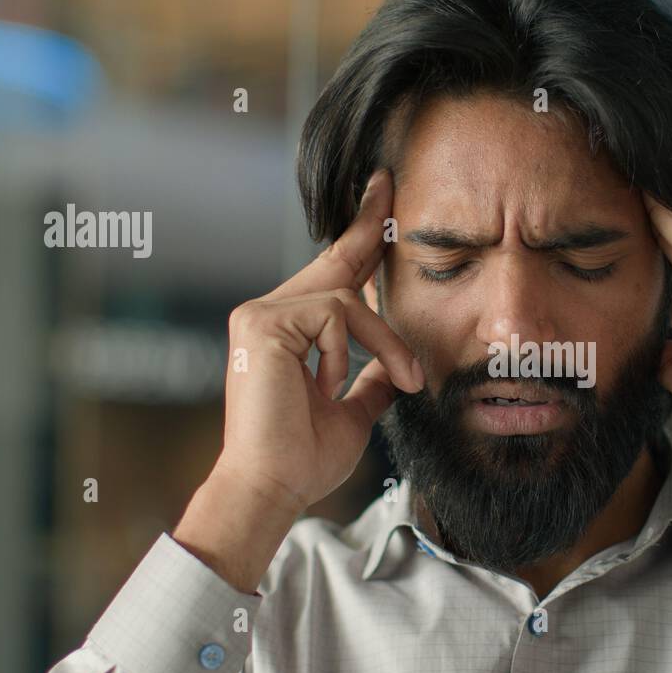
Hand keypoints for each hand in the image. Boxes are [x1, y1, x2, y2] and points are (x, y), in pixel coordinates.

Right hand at [174, 169, 422, 591]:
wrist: (272, 488)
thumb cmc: (303, 459)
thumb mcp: (352, 411)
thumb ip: (371, 381)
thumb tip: (397, 367)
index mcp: (288, 332)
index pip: (332, 279)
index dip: (360, 243)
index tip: (381, 204)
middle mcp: (268, 314)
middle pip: (333, 262)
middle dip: (367, 225)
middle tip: (387, 184)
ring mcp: (262, 314)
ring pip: (349, 299)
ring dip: (389, 342)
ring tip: (409, 380)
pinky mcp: (265, 323)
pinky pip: (339, 314)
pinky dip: (360, 349)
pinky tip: (336, 386)